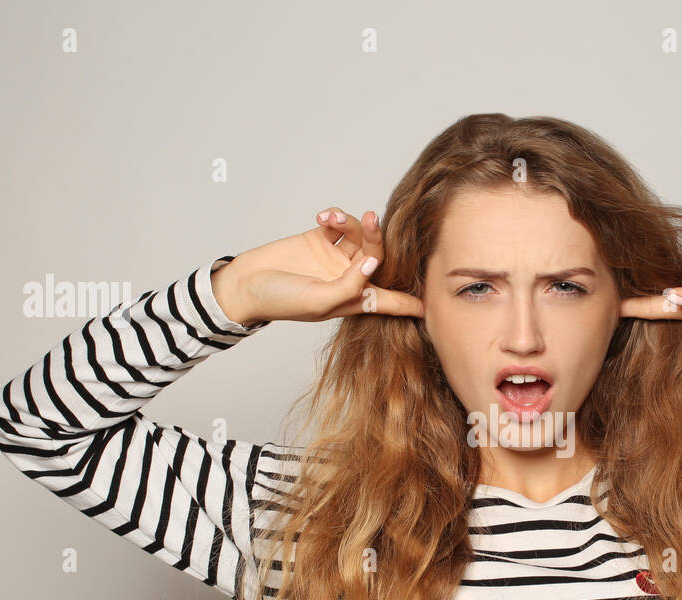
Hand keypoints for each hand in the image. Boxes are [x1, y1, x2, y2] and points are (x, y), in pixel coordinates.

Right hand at [212, 208, 424, 325]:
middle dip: (377, 238)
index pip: (391, 302)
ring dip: (352, 223)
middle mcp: (350, 279)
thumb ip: (350, 285)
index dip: (412, 302)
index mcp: (354, 301)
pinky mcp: (320, 239)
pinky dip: (336, 216)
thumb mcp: (320, 300)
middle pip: (379, 257)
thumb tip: (373, 264)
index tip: (436, 303)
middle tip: (368, 221)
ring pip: (360, 236)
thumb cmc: (281, 300)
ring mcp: (336, 258)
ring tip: (332, 218)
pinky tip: (323, 216)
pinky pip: (340, 223)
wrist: (246, 283)